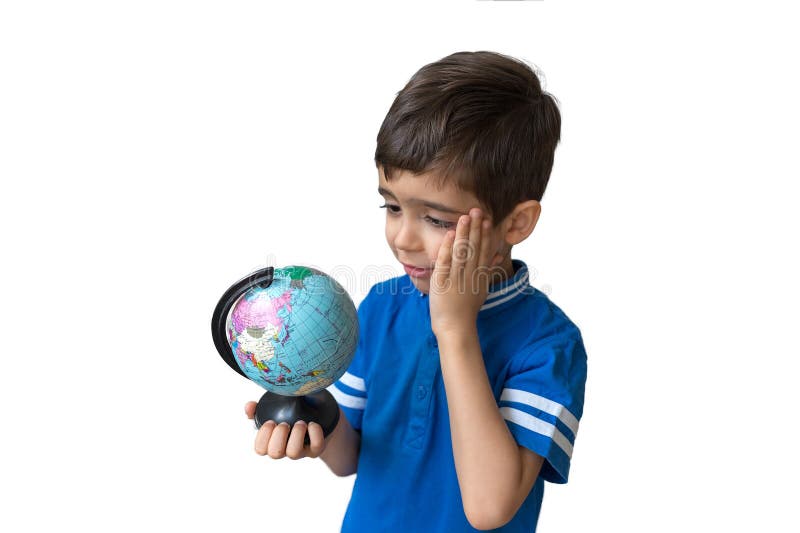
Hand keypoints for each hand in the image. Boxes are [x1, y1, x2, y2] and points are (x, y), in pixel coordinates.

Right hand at [244, 401, 326, 459]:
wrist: (316, 417)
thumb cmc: (289, 415)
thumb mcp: (273, 410)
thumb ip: (259, 409)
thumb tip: (249, 406)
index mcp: (272, 442)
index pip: (260, 449)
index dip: (263, 437)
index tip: (270, 421)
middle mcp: (285, 450)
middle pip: (275, 454)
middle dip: (278, 436)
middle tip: (284, 423)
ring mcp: (301, 451)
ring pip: (293, 453)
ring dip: (296, 435)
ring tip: (300, 422)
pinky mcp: (317, 449)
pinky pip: (316, 446)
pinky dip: (314, 434)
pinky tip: (313, 424)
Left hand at [430, 208, 502, 335]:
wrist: (455, 327)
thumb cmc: (467, 308)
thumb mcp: (482, 289)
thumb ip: (489, 270)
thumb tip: (499, 255)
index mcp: (480, 276)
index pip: (484, 252)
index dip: (486, 235)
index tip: (486, 220)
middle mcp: (470, 275)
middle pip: (475, 248)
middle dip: (475, 228)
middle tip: (476, 210)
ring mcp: (457, 279)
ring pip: (462, 252)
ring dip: (464, 233)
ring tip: (465, 217)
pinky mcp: (443, 283)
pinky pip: (446, 262)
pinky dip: (448, 248)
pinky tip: (451, 235)